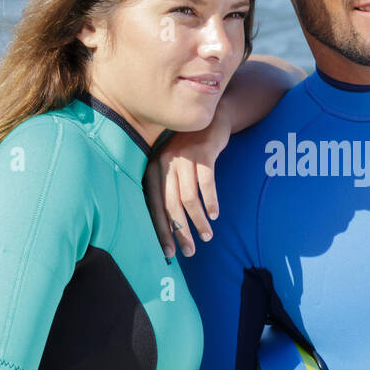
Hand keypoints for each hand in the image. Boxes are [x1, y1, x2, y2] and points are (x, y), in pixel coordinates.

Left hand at [143, 109, 231, 258]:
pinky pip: (206, 183)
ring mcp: (184, 157)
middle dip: (180, 231)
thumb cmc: (192, 148)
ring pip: (188, 197)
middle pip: (170, 205)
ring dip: (198, 220)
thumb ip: (169, 188)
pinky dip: (211, 201)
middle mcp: (165, 162)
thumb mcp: (174, 164)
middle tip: (189, 251)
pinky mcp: (203, 152)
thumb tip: (170, 225)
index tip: (168, 252)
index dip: (161, 230)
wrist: (211, 117)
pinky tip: (215, 214)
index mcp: (154, 169)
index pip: (154, 206)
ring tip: (207, 236)